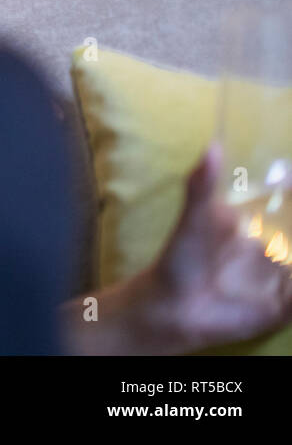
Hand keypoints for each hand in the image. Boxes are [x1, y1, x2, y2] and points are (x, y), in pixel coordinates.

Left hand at [130, 142, 291, 352]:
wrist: (172, 306)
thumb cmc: (181, 258)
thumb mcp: (193, 219)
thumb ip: (202, 186)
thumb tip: (213, 146)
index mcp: (255, 226)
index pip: (286, 208)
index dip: (291, 197)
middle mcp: (272, 251)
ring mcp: (280, 279)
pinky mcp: (283, 307)